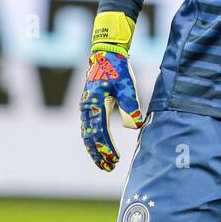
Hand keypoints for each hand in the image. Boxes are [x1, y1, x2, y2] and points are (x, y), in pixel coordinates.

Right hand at [80, 13, 145, 171]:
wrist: (106, 53)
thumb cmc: (117, 69)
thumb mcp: (127, 86)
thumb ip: (130, 106)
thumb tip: (135, 126)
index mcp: (95, 103)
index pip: (99, 132)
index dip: (106, 147)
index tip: (114, 160)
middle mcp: (86, 107)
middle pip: (90, 137)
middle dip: (99, 154)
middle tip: (109, 168)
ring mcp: (85, 107)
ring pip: (86, 134)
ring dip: (94, 150)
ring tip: (104, 164)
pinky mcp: (88, 106)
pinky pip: (87, 127)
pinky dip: (91, 140)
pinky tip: (98, 149)